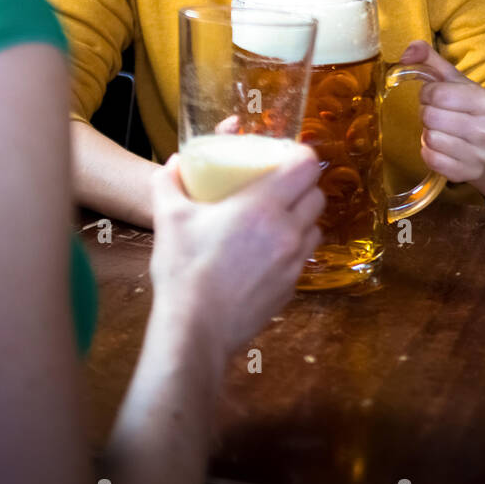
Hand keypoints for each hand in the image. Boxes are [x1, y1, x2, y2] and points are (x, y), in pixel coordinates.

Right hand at [149, 147, 324, 359]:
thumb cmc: (184, 268)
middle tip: (279, 185)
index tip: (285, 155)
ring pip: (316, 226)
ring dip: (302, 217)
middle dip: (302, 185)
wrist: (195, 328)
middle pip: (316, 194)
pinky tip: (269, 252)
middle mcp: (287, 230)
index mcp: (262, 205)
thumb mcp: (168, 217)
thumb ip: (168, 182)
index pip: (306, 166)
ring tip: (277, 218)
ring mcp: (293, 262)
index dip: (300, 154)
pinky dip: (295, 247)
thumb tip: (174, 164)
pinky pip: (304, 256)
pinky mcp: (291, 288)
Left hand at [401, 40, 484, 184]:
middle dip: (427, 113)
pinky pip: (430, 159)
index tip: (433, 96)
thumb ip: (430, 59)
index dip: (427, 93)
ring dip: (428, 133)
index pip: (437, 93)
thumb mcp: (456, 81)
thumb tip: (407, 50)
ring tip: (441, 130)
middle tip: (437, 115)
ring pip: (429, 138)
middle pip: (431, 117)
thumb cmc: (470, 110)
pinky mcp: (467, 173)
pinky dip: (429, 151)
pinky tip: (441, 146)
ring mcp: (479, 154)